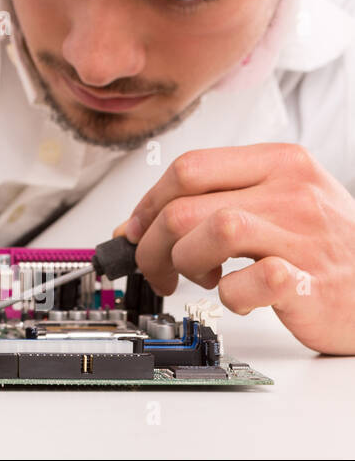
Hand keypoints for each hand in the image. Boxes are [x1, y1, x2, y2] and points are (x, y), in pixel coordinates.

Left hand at [117, 143, 354, 354]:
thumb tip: (134, 224)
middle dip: (151, 243)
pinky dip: (230, 295)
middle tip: (156, 268)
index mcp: (278, 163)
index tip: (136, 230)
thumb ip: (211, 202)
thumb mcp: (275, 204)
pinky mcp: (312, 283)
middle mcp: (292, 192)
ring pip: (210, 231)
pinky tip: (240, 297)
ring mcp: (305, 236)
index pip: (187, 168)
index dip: (147, 204)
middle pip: (184, 204)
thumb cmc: (326, 246)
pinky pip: (249, 281)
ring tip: (201, 278)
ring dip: (186, 262)